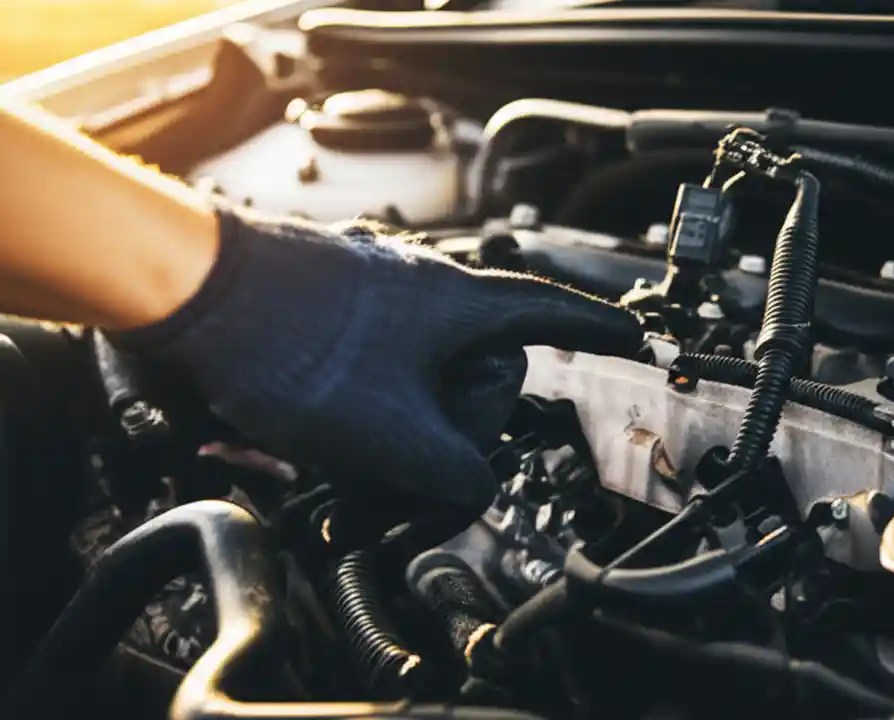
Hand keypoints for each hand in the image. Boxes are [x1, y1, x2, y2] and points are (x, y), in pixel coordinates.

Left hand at [111, 207, 639, 509]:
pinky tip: (303, 449)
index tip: (632, 337)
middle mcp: (424, 293)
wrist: (184, 295)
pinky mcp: (328, 313)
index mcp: (461, 308)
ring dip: (380, 448)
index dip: (595, 332)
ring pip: (409, 386)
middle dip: (439, 445)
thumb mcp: (393, 438)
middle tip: (396, 485)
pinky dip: (346, 423)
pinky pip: (364, 376)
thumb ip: (456, 477)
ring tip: (331, 483)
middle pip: (469, 381)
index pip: (550, 316)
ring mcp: (373, 300)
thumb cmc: (290, 347)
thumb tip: (472, 490)